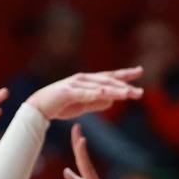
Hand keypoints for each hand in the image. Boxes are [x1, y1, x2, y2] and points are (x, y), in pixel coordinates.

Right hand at [29, 68, 143, 122]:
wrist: (38, 107)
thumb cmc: (60, 105)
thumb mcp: (82, 105)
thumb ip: (96, 102)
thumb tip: (112, 100)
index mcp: (88, 81)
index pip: (109, 77)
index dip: (125, 74)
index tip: (139, 71)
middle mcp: (83, 79)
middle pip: (108, 82)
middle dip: (125, 86)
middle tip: (140, 93)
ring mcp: (75, 84)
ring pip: (99, 87)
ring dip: (115, 90)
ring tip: (128, 94)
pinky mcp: (67, 92)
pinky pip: (84, 93)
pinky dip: (95, 93)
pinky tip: (105, 94)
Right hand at [62, 125, 155, 178]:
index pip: (88, 172)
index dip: (83, 156)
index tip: (81, 137)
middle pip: (86, 166)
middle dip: (80, 147)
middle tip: (76, 126)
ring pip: (85, 172)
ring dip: (78, 156)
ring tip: (74, 141)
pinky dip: (74, 176)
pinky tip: (67, 173)